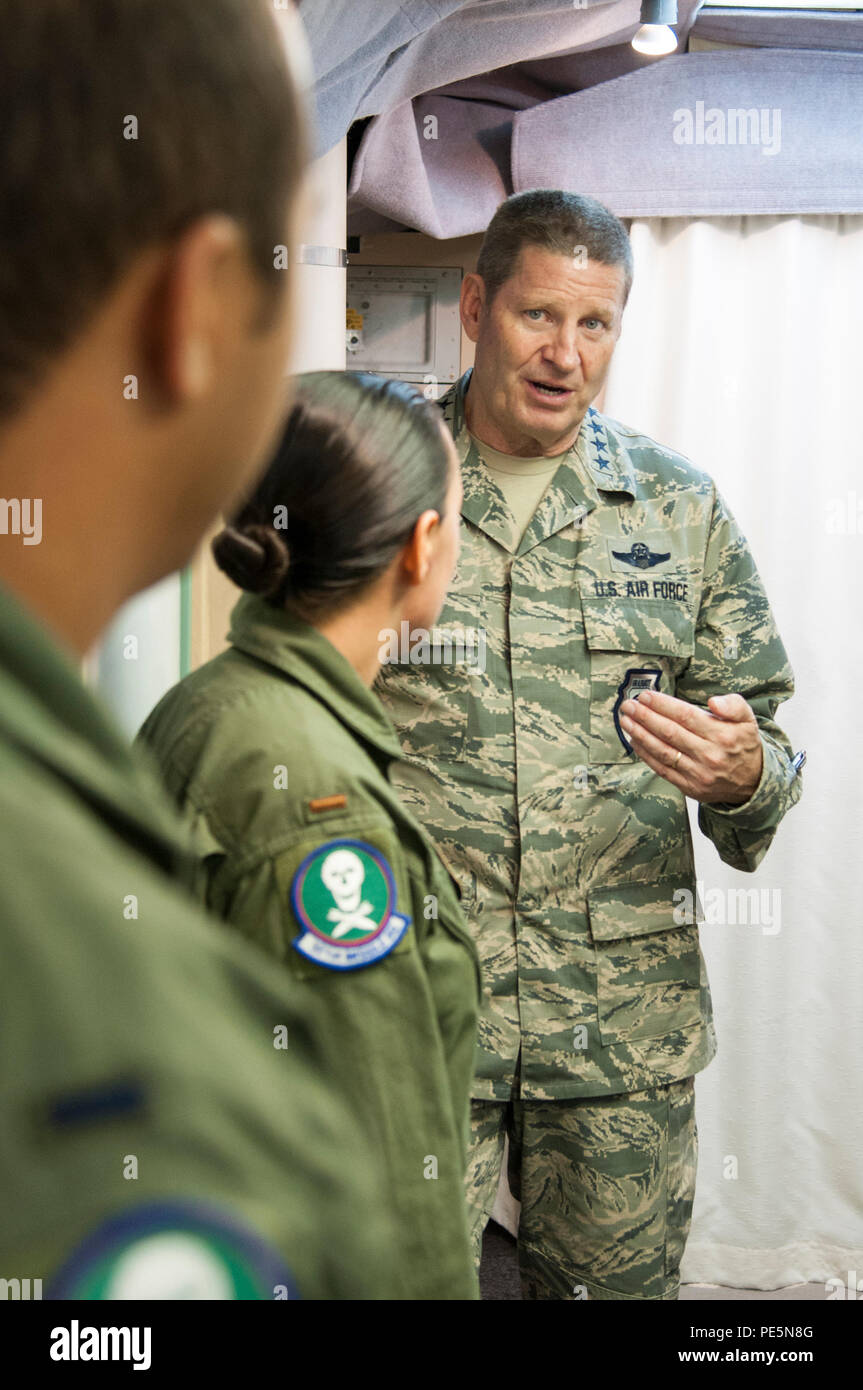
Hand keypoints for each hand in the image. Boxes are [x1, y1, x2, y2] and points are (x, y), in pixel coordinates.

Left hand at [618, 690, 762, 805]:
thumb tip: (713, 702)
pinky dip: (646, 755)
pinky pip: (662, 770)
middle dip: (645, 717)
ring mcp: (698, 773)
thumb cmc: (743, 744)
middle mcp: (709, 755)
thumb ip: (733, 705)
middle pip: (670, 732)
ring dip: (640, 735)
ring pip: (662, 752)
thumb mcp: (747, 719)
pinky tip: (634, 742)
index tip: (645, 696)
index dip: (662, 705)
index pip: (685, 716)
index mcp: (722, 735)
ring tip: (625, 721)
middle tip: (628, 705)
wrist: (753, 782)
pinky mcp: (690, 787)